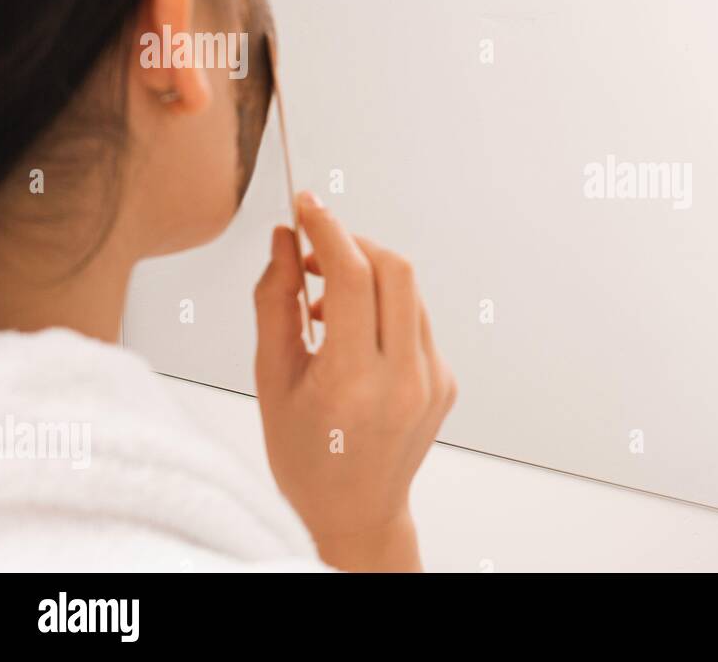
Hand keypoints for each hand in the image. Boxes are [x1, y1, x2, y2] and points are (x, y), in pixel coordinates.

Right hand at [252, 192, 456, 570]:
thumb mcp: (270, 380)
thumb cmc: (305, 457)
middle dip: (354, 243)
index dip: (328, 228)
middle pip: (395, 270)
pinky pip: (418, 321)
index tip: (307, 204)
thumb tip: (286, 240)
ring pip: (410, 292)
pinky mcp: (447, 381)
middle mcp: (404, 379)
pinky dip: (385, 309)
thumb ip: (275, 303)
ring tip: (324, 304)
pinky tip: (353, 334)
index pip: (351, 277)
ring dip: (368, 277)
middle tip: (316, 250)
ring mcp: (433, 380)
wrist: (355, 513)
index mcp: (353, 382)